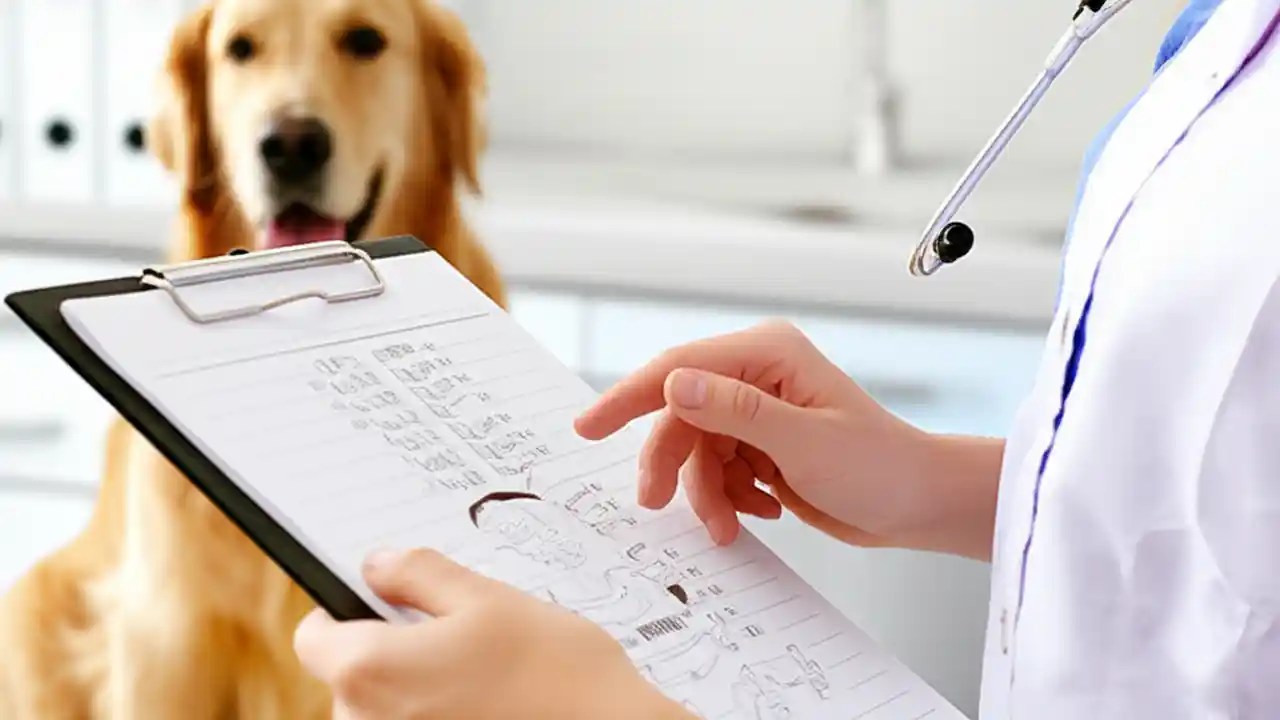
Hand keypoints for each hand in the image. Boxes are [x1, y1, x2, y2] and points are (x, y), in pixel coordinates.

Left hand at [293, 548, 691, 719]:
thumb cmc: (555, 672)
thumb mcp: (487, 598)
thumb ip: (418, 574)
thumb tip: (378, 566)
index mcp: (368, 669)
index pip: (313, 635)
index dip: (346, 611)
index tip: (385, 603)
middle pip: (349, 676)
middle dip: (391, 652)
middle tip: (457, 636)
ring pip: (382, 709)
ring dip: (416, 690)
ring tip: (483, 675)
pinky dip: (437, 716)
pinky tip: (487, 706)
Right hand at [574, 320, 940, 549]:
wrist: (917, 504)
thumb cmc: (879, 467)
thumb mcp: (804, 441)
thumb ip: (735, 411)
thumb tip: (674, 385)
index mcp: (766, 353)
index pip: (679, 368)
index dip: (628, 397)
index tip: (589, 426)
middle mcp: (756, 373)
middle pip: (680, 414)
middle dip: (670, 462)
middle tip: (655, 503)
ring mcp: (758, 409)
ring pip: (695, 448)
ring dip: (705, 490)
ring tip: (730, 523)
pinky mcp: (761, 442)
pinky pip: (716, 467)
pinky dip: (727, 496)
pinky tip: (761, 510)